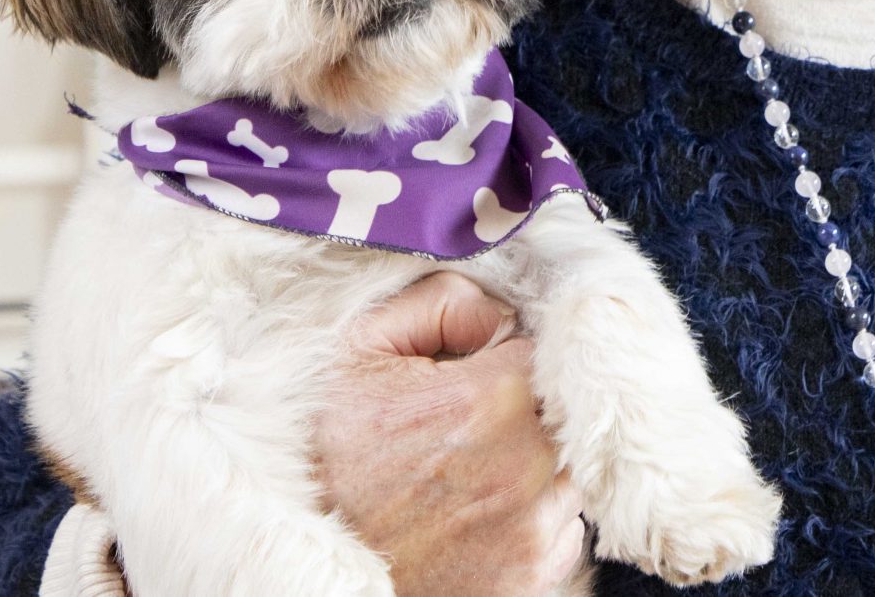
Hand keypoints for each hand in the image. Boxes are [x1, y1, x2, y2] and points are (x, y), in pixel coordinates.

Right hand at [312, 273, 586, 596]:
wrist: (308, 564)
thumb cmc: (327, 458)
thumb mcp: (357, 352)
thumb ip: (439, 304)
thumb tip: (498, 311)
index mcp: (491, 399)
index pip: (542, 351)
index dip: (505, 360)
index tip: (470, 379)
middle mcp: (525, 463)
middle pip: (560, 410)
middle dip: (523, 410)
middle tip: (463, 430)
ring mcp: (533, 525)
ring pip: (567, 467)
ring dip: (533, 464)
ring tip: (468, 474)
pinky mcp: (533, 573)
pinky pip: (564, 526)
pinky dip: (533, 516)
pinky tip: (479, 515)